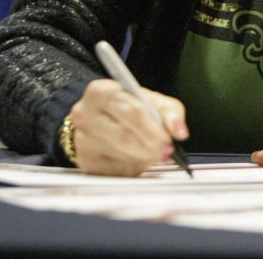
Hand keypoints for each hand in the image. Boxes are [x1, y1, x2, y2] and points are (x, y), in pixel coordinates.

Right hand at [67, 78, 189, 175]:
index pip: (131, 112)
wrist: (100, 118)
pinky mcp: (86, 161)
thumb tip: (180, 132)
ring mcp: (82, 139)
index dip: (153, 130)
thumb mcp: (151, 100)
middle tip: (167, 152)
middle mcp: (85, 113)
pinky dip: (133, 169)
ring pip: (121, 156)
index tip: (169, 141)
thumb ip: (170, 112)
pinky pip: (115, 171)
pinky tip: (139, 161)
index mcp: (101, 91)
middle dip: (150, 148)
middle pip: (124, 136)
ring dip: (144, 160)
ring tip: (155, 155)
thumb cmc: (127, 107)